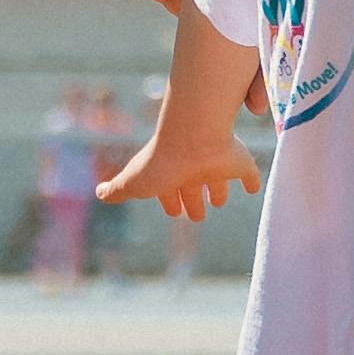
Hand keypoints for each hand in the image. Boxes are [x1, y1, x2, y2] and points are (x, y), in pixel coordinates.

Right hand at [98, 114, 258, 225]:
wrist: (191, 140)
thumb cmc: (160, 162)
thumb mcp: (132, 182)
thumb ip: (117, 190)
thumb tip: (100, 193)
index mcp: (168, 175)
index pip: (168, 191)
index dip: (170, 202)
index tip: (174, 211)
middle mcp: (191, 170)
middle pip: (192, 188)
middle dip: (194, 200)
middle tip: (199, 214)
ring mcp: (215, 165)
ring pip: (217, 181)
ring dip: (219, 191)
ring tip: (221, 201)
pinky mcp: (238, 162)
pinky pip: (248, 173)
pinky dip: (251, 181)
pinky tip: (253, 188)